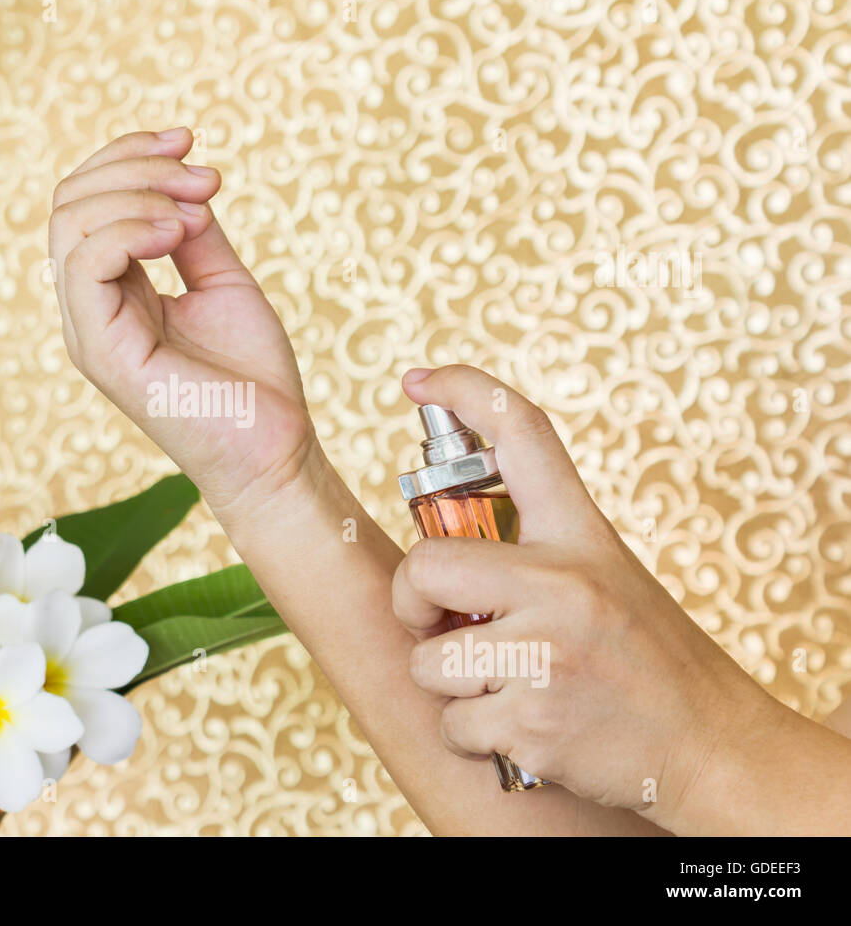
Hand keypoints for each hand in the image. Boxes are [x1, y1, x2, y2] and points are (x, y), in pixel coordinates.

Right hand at [48, 128, 316, 519]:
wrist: (275, 447)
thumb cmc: (251, 377)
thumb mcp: (223, 281)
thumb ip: (193, 232)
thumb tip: (181, 180)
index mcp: (111, 291)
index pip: (85, 199)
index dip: (131, 154)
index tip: (192, 140)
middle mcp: (89, 308)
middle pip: (69, 200)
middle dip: (137, 165)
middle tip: (207, 177)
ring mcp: (89, 330)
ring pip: (70, 223)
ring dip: (140, 193)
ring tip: (198, 209)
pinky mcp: (101, 352)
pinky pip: (84, 264)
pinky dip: (130, 230)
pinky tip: (179, 234)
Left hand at [390, 364, 789, 822]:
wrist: (711, 745)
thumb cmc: (644, 658)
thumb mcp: (604, 575)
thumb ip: (532, 554)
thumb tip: (438, 542)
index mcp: (581, 536)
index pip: (522, 434)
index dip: (464, 391)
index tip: (417, 378)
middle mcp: (563, 587)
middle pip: (424, 568)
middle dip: (412, 604)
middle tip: (438, 623)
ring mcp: (546, 656)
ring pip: (428, 662)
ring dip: (452, 686)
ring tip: (510, 687)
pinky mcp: (533, 723)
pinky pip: (451, 725)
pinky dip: (474, 737)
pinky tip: (525, 729)